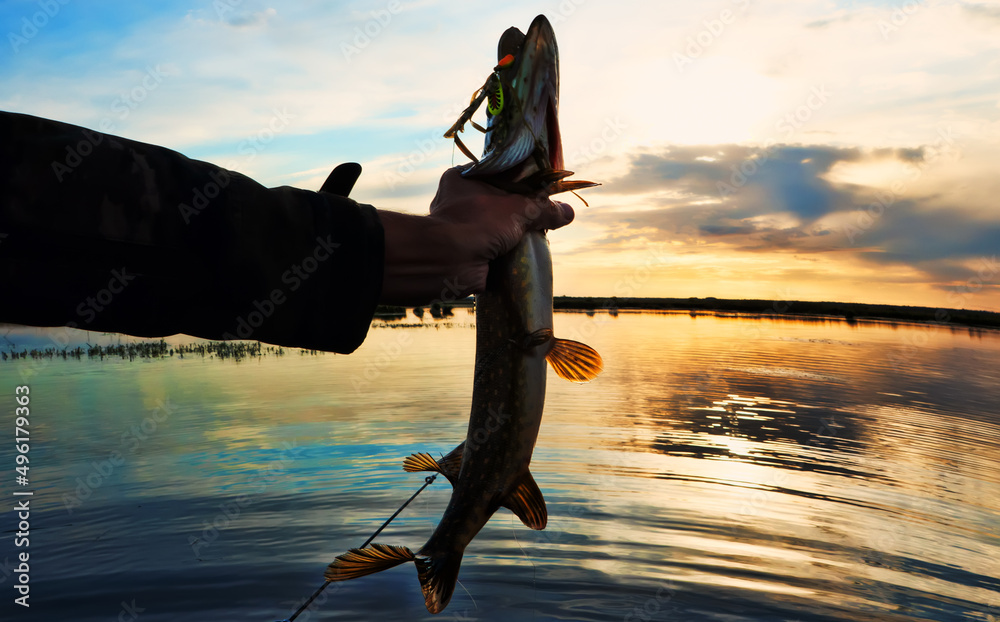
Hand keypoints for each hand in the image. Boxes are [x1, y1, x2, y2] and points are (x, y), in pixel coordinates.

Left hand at [378, 167, 573, 305]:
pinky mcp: (465, 253)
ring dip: (515, 235)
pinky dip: (506, 254)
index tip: (542, 189)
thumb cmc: (479, 222)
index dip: (521, 181)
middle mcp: (457, 201)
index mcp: (463, 178)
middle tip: (544, 215)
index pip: (498, 175)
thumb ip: (545, 209)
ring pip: (496, 228)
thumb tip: (568, 212)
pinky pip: (492, 250)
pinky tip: (525, 255)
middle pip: (499, 203)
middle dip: (521, 213)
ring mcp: (459, 228)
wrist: (450, 262)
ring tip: (538, 236)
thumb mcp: (519, 209)